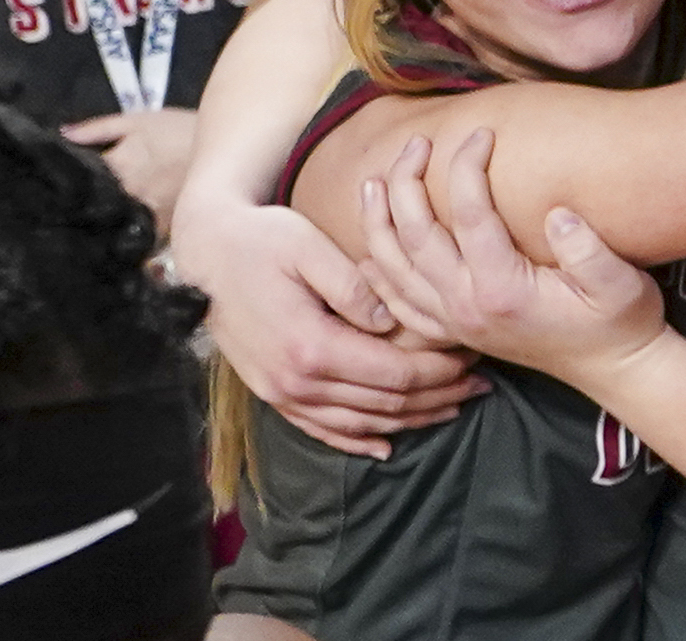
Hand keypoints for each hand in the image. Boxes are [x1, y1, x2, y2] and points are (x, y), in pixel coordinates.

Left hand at [63, 107, 199, 235]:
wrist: (226, 149)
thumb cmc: (180, 130)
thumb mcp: (138, 120)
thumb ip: (97, 129)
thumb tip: (62, 135)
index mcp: (118, 164)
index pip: (80, 178)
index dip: (69, 183)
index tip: (59, 188)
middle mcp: (129, 192)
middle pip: (96, 206)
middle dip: (85, 207)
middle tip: (75, 209)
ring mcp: (148, 214)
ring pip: (116, 226)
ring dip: (108, 226)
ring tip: (104, 226)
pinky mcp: (167, 231)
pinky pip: (141, 241)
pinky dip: (133, 241)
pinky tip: (128, 241)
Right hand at [167, 195, 487, 454]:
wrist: (204, 252)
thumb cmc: (260, 240)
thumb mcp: (309, 247)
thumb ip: (354, 287)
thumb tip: (393, 321)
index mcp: (311, 346)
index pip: (395, 375)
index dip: (440, 372)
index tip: (473, 357)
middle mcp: (296, 382)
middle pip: (384, 406)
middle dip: (438, 397)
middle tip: (480, 384)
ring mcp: (280, 394)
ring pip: (360, 424)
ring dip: (410, 421)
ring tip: (453, 407)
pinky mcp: (272, 394)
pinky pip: (322, 430)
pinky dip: (358, 441)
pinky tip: (386, 446)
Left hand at [356, 131, 667, 387]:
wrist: (615, 369)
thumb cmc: (622, 321)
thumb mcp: (621, 284)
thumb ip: (588, 251)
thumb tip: (557, 213)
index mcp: (503, 289)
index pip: (468, 214)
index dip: (467, 166)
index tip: (482, 133)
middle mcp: (468, 308)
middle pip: (415, 236)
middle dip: (408, 182)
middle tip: (417, 143)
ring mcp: (457, 323)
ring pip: (395, 270)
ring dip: (378, 224)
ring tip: (372, 182)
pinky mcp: (456, 333)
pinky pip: (401, 306)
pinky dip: (379, 277)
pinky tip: (370, 253)